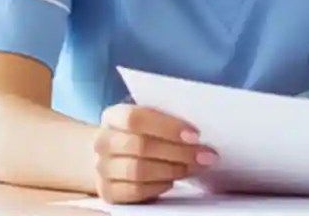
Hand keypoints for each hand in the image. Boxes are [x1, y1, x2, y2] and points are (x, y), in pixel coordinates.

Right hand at [94, 103, 217, 203]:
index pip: (136, 118)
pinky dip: (158, 186)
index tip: (195, 134)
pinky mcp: (107, 192)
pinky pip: (135, 192)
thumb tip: (198, 132)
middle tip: (206, 155)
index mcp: (113, 116)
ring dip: (172, 170)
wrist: (110, 155)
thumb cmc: (140, 133)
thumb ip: (167, 120)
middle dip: (178, 151)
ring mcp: (102, 168)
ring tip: (194, 167)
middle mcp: (103, 141)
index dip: (167, 127)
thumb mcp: (149, 118)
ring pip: (138, 171)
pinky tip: (173, 181)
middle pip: (140, 146)